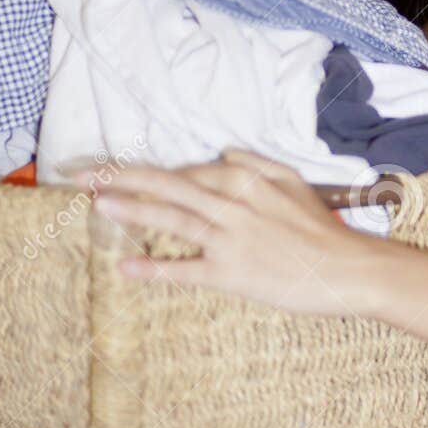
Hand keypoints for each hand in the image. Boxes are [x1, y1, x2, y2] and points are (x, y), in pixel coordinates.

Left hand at [78, 148, 379, 316]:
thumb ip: (256, 164)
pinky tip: (126, 267)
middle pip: (167, 185)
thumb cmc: (321, 227)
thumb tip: (222, 154)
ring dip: (130, 210)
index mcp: (245, 179)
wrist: (345, 269)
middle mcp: (232, 203)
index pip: (187, 172)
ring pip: (171, 218)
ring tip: (97, 206)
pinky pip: (185, 269)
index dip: (149, 172)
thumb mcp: (293, 182)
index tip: (117, 173)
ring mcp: (229, 238)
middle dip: (121, 178)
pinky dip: (154, 269)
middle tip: (82, 176)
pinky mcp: (230, 273)